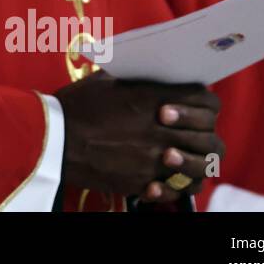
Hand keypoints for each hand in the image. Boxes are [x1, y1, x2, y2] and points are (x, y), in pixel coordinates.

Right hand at [54, 72, 222, 203]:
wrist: (53, 140)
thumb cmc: (75, 106)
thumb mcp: (104, 80)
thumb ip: (134, 79)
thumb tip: (148, 74)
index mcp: (154, 99)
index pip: (206, 100)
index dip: (204, 104)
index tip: (194, 105)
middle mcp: (161, 130)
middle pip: (210, 138)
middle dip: (204, 135)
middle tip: (189, 134)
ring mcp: (155, 159)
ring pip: (199, 167)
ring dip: (195, 163)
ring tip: (178, 158)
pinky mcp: (143, 182)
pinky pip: (175, 188)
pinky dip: (173, 185)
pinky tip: (161, 177)